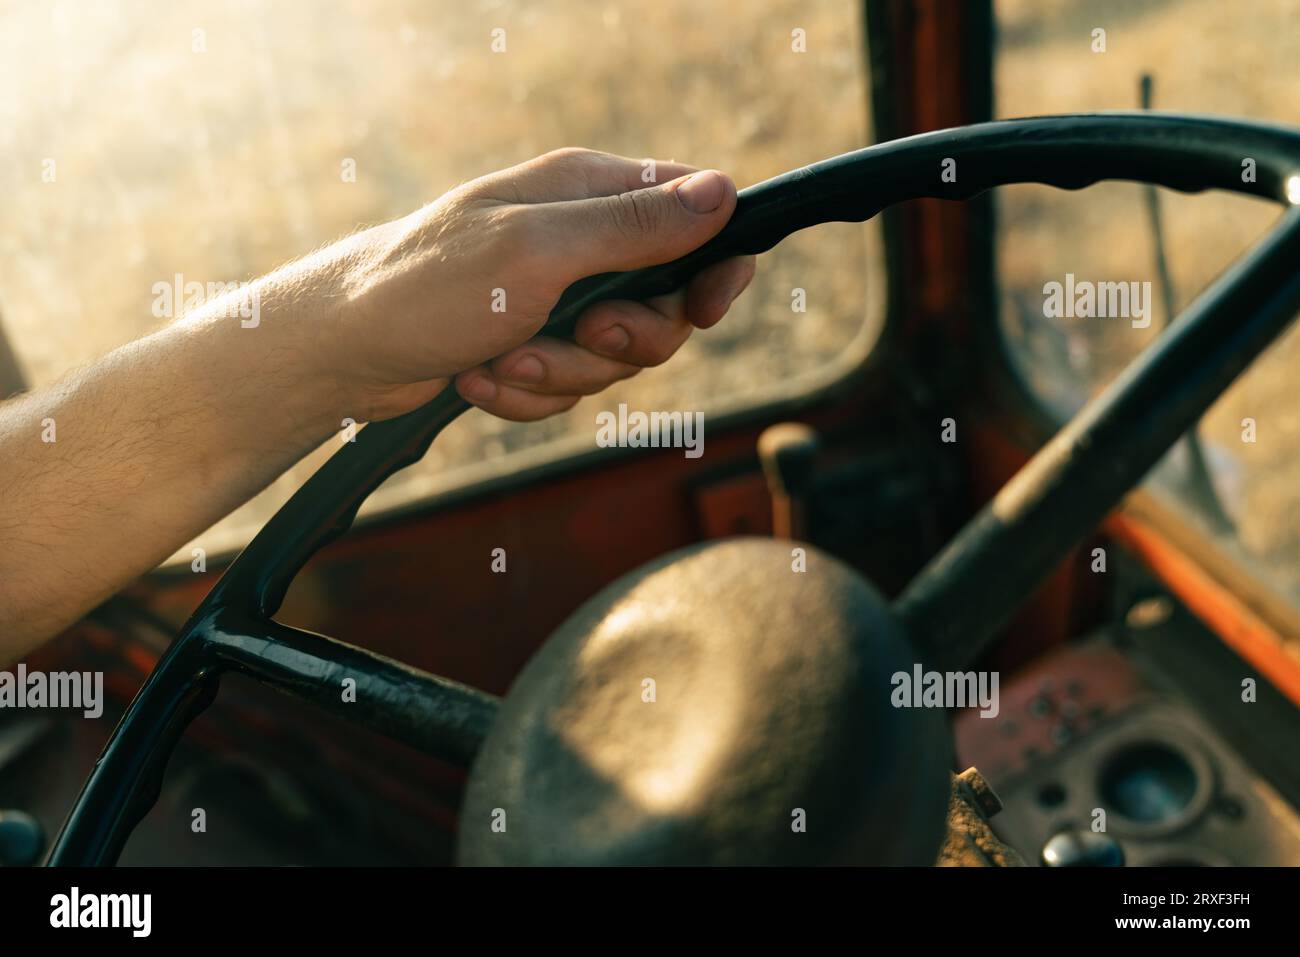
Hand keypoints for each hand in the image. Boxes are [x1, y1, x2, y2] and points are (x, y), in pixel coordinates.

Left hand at [324, 148, 755, 421]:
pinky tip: (478, 377)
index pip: (690, 211)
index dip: (714, 262)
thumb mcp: (539, 251)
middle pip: (663, 304)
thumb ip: (634, 227)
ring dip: (560, 372)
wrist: (341, 352)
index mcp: (585, 192)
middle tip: (585, 333)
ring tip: (501, 358)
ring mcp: (553, 297)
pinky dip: (526, 394)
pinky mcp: (530, 345)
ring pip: (613, 358)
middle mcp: (576, 240)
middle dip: (624, 338)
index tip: (707, 307)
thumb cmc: (426, 286)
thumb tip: (722, 194)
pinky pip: (567, 387)